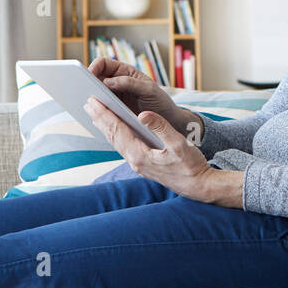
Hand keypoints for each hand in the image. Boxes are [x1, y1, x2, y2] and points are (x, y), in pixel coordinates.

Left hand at [83, 98, 216, 201]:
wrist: (199, 187)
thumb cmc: (192, 166)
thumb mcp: (179, 144)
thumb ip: (161, 127)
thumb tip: (143, 114)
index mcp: (141, 154)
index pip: (118, 130)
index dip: (105, 114)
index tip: (93, 101)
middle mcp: (135, 160)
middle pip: (112, 136)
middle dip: (100, 119)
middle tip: (88, 103)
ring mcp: (138, 164)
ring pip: (116, 142)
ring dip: (105, 127)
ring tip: (96, 114)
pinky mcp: (143, 165)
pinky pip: (124, 146)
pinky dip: (116, 135)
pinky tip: (114, 130)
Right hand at [88, 57, 201, 141]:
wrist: (167, 121)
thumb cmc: (160, 101)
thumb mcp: (148, 89)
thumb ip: (130, 83)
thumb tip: (108, 81)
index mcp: (125, 72)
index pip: (103, 63)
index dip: (94, 66)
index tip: (88, 75)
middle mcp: (117, 83)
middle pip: (95, 78)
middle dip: (87, 82)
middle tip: (80, 90)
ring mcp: (114, 97)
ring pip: (96, 94)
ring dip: (90, 97)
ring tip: (84, 103)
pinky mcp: (114, 111)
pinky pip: (100, 108)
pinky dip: (95, 109)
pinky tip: (93, 114)